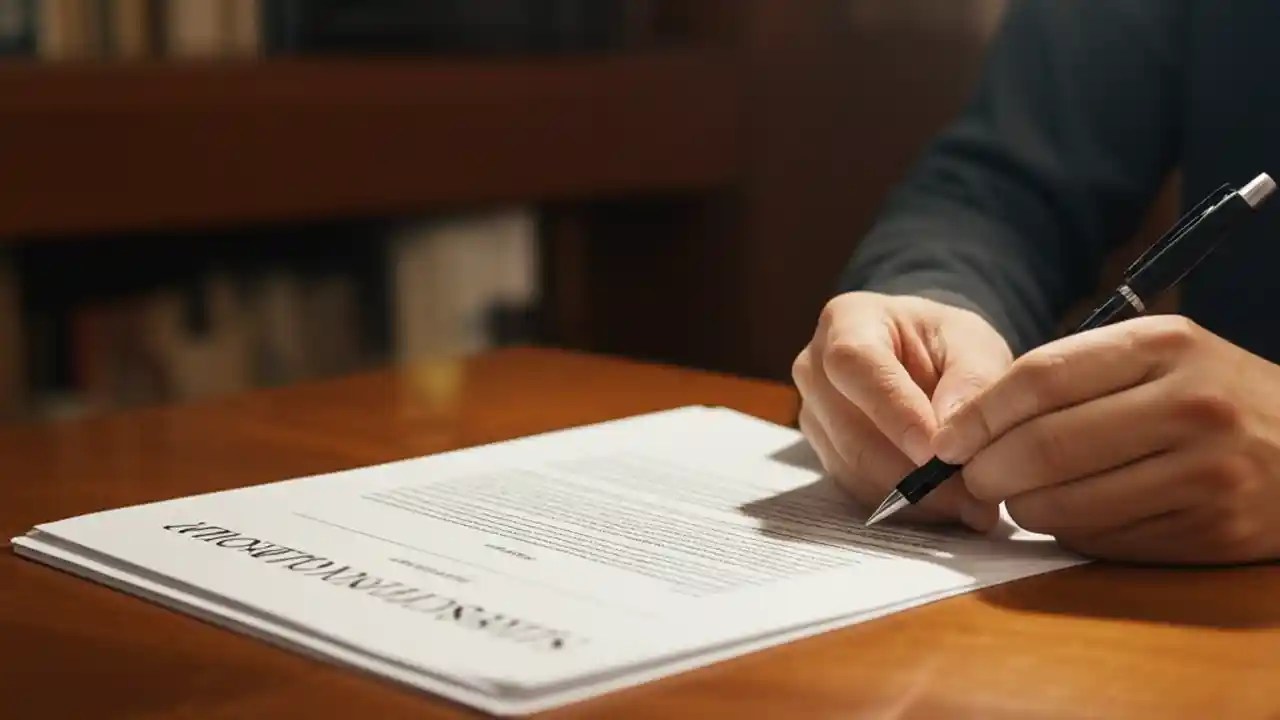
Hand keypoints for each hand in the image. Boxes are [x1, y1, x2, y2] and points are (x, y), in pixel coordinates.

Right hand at [792, 291, 1011, 530]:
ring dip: (910, 495)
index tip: (937, 453)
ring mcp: (812, 412)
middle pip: (847, 427)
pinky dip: (900, 504)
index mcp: (847, 321)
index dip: (892, 411)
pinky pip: (854, 486)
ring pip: (850, 465)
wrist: (924, 358)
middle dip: (909, 470)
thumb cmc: (945, 343)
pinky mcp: (822, 451)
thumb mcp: (973, 343)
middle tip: (971, 497)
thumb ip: (971, 381)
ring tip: (969, 506)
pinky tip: (944, 506)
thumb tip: (949, 439)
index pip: (854, 364)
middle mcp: (814, 367)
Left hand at [935, 316, 1279, 564]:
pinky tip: (1073, 516)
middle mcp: (1189, 405)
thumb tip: (970, 420)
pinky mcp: (1211, 531)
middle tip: (969, 478)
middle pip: (1044, 446)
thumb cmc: (1214, 396)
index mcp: (1165, 346)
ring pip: (1067, 503)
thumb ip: (1073, 374)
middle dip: (986, 469)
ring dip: (1022, 508)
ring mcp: (1206, 473)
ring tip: (1017, 498)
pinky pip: (1105, 540)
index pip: (1040, 378)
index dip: (978, 413)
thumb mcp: (1159, 356)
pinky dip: (1070, 533)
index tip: (945, 438)